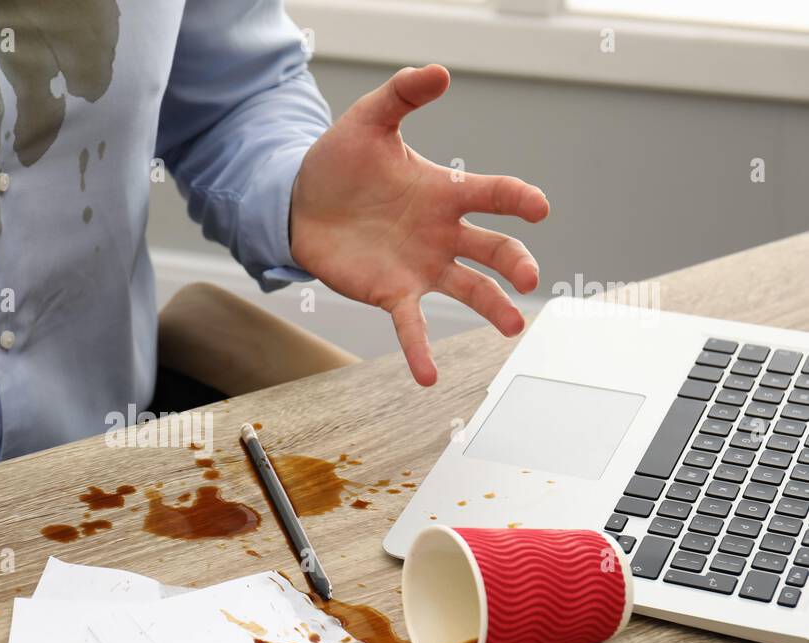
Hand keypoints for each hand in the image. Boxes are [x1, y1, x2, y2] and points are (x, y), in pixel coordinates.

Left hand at [289, 64, 550, 385]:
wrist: (298, 201)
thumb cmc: (340, 162)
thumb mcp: (370, 121)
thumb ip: (403, 94)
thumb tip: (438, 72)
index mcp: (444, 191)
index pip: (492, 193)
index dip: (516, 198)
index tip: (537, 206)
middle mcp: (442, 232)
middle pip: (492, 248)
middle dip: (514, 261)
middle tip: (527, 277)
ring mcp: (421, 266)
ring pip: (469, 289)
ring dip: (492, 307)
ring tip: (512, 326)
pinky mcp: (393, 293)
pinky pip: (413, 326)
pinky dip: (421, 352)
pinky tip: (429, 377)